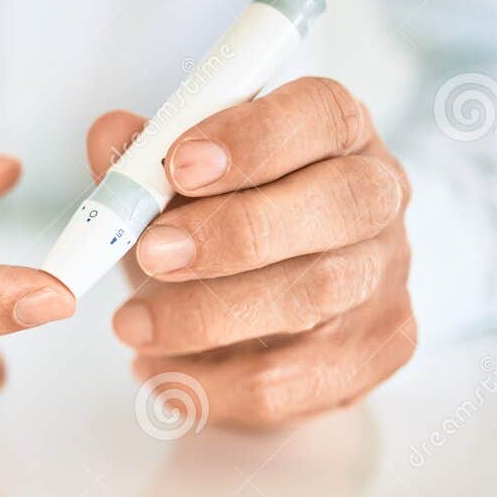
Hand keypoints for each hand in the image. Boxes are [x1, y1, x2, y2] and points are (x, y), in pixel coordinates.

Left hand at [87, 77, 416, 426]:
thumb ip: (140, 160)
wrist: (244, 328)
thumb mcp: (168, 190)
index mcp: (336, 134)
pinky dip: (211, 382)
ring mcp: (385, 277)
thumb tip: (111, 136)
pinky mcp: (375, 352)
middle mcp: (378, 197)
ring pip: (313, 294)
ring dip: (205, 315)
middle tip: (151, 252)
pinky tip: (162, 371)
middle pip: (339, 201)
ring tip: (132, 324)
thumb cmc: (211, 232)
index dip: (254, 137)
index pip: (322, 113)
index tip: (179, 164)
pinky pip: (293, 378)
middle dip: (234, 231)